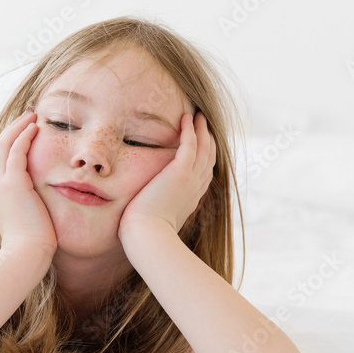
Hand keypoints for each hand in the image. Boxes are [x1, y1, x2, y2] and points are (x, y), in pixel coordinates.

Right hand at [0, 111, 57, 254]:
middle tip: (28, 117)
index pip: (0, 163)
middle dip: (12, 130)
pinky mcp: (12, 183)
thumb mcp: (29, 224)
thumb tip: (44, 209)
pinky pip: (16, 151)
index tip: (24, 134)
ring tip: (33, 116)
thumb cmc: (32, 247)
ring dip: (18, 127)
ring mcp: (1, 184)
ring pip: (5, 145)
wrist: (26, 255)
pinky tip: (36, 127)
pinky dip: (24, 136)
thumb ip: (32, 210)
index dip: (11, 145)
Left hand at [118, 111, 215, 238]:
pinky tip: (186, 117)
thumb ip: (157, 209)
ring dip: (201, 129)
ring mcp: (190, 179)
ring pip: (203, 148)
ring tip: (197, 115)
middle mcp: (196, 187)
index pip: (204, 172)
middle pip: (209, 157)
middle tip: (203, 123)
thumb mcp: (156, 218)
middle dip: (207, 139)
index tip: (201, 145)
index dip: (205, 156)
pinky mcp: (180, 172)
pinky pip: (190, 145)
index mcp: (191, 197)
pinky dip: (190, 130)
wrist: (147, 236)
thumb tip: (145, 210)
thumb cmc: (145, 233)